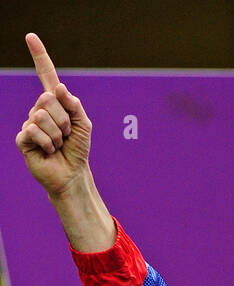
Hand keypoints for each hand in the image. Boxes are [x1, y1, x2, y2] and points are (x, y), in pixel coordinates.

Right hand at [15, 33, 91, 198]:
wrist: (72, 174)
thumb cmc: (77, 149)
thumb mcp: (83, 124)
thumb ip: (74, 104)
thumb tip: (58, 88)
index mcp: (54, 102)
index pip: (45, 75)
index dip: (39, 55)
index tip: (30, 36)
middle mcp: (39, 109)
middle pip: (47, 99)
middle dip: (63, 120)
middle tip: (66, 135)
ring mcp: (30, 123)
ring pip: (42, 116)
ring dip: (57, 134)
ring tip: (58, 144)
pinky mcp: (24, 139)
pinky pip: (34, 131)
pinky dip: (48, 143)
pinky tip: (49, 151)